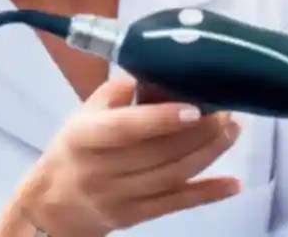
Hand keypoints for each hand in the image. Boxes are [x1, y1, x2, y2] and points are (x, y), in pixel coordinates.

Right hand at [0, 76, 241, 236]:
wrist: (53, 205)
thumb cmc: (76, 149)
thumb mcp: (83, 114)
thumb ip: (117, 92)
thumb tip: (154, 70)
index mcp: (85, 138)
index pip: (125, 128)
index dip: (161, 119)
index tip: (195, 106)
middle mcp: (101, 170)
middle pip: (158, 153)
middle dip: (199, 131)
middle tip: (226, 109)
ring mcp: (119, 198)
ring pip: (172, 177)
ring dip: (208, 153)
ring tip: (232, 130)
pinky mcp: (135, 217)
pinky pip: (176, 204)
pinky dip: (208, 194)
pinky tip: (233, 183)